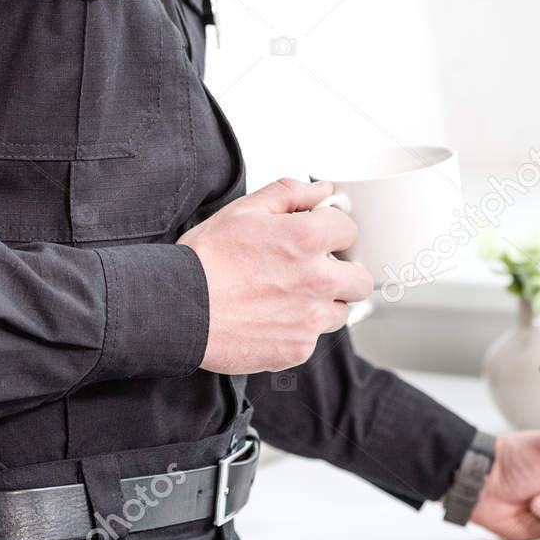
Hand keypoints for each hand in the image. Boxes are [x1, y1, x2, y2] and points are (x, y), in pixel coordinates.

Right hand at [178, 178, 373, 373]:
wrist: (177, 309)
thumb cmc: (205, 261)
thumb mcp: (244, 210)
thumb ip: (290, 194)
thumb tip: (323, 190)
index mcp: (308, 240)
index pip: (350, 230)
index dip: (332, 230)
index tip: (322, 237)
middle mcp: (317, 281)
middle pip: (362, 279)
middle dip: (344, 271)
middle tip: (317, 270)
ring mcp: (311, 320)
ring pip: (341, 311)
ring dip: (324, 304)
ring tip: (287, 297)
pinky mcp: (298, 349)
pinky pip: (314, 339)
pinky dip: (298, 330)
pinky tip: (271, 319)